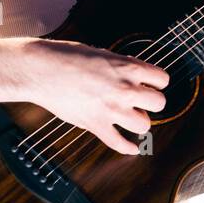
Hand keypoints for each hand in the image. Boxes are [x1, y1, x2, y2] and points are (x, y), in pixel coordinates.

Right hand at [21, 39, 167, 154]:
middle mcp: (125, 89)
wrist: (41, 69)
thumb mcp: (102, 53)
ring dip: (138, 122)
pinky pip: (119, 143)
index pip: (162, 79)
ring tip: (129, 117)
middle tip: (139, 102)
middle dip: (150, 103)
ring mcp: (111, 109)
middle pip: (159, 104)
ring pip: (144, 125)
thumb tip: (132, 76)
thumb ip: (120, 67)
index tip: (148, 85)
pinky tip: (133, 148)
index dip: (156, 83)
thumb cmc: (66, 56)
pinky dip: (128, 148)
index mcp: (128, 68)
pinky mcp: (96, 124)